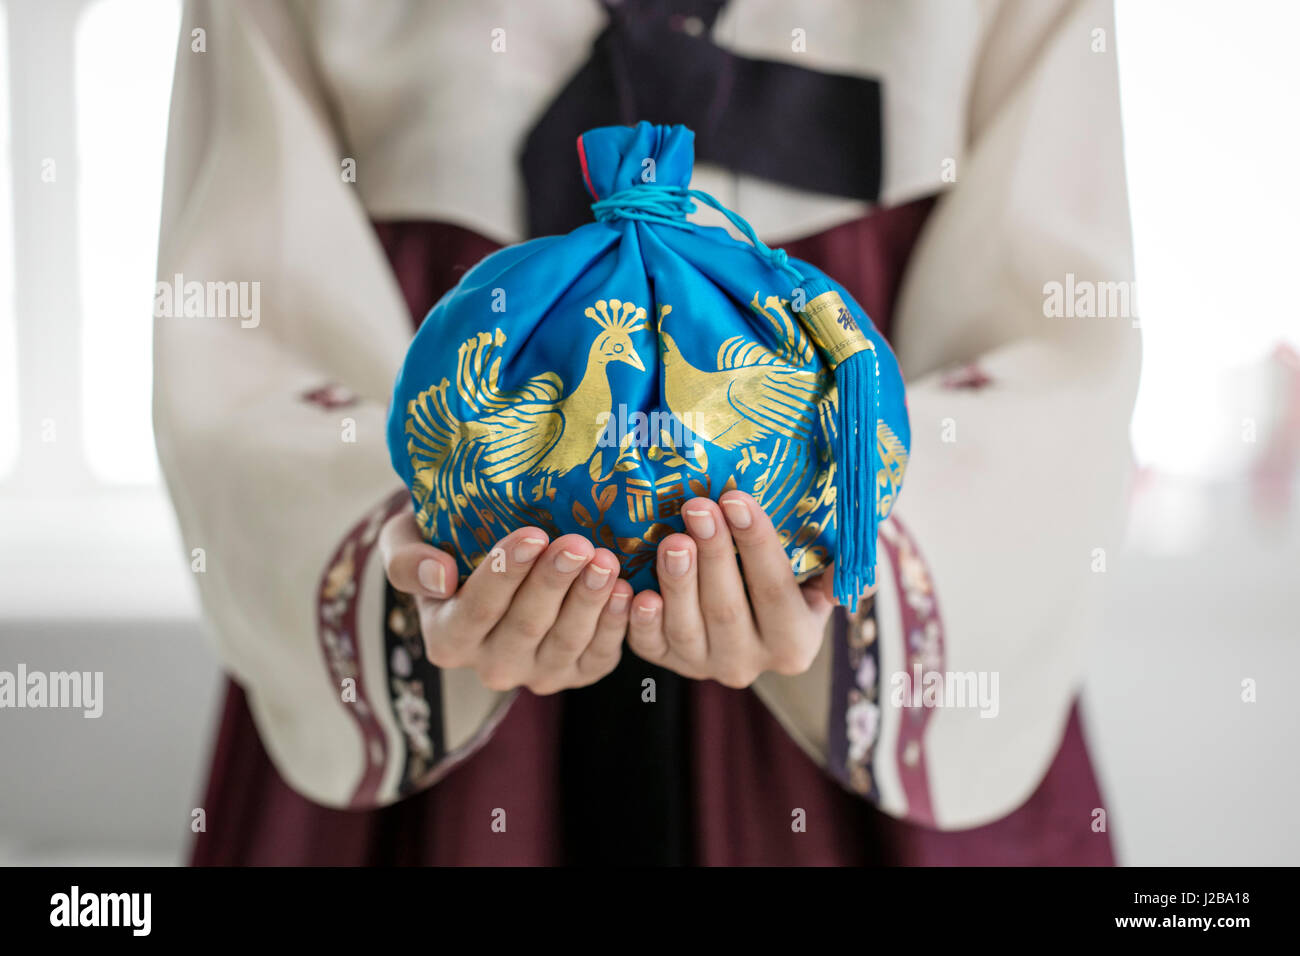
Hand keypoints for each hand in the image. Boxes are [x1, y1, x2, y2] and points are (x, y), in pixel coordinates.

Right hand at [379, 504, 631, 693]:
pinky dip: (615, 626)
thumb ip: (407, 561)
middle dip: (553, 583)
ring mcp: (538, 674)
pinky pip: (599, 657)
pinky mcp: (578, 673)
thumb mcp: (405, 541)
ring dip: (589, 602)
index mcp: (446, 639)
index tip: (533, 535)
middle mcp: (490, 666)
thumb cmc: (443, 540)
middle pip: (526, 626)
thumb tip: (439, 576)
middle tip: (578, 544)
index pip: (476, 610)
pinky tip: (627, 591)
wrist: (482, 553)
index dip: (505, 575)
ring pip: (566, 643)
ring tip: (605, 561)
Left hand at [627, 491, 872, 687]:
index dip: (757, 544)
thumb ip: (842, 571)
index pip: (777, 589)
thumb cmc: (789, 578)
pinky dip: (637, 619)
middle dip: (713, 554)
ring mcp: (704, 666)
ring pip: (686, 628)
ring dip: (676, 581)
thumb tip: (862, 578)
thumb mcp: (820, 576)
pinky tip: (632, 588)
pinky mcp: (665, 662)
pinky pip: (647, 646)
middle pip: (728, 608)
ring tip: (671, 538)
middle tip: (698, 507)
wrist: (747, 613)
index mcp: (795, 643)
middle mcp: (750, 663)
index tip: (737, 498)